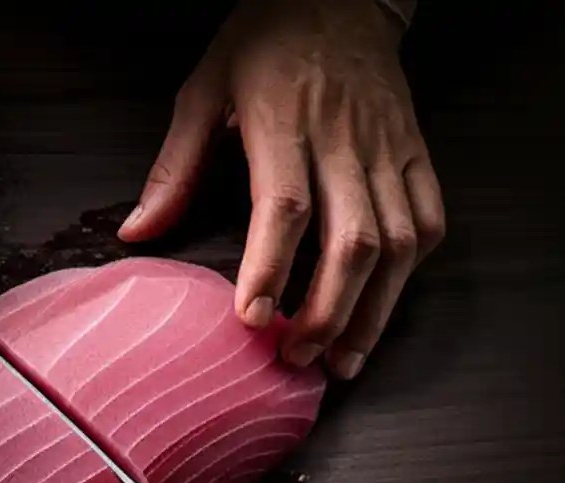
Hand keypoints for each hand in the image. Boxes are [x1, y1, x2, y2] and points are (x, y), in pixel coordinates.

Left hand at [119, 0, 444, 379]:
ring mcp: (387, 150)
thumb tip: (136, 232)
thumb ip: (175, 165)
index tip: (252, 319)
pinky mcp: (415, 153)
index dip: (270, 267)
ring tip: (344, 360)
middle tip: (297, 359)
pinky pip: (428, 219)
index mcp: (282, 124)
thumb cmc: (266, 40)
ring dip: (373, 311)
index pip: (283, 205)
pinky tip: (384, 304)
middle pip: (350, 241)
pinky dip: (409, 270)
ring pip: (396, 243)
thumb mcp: (203, 88)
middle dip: (327, 312)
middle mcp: (342, 142)